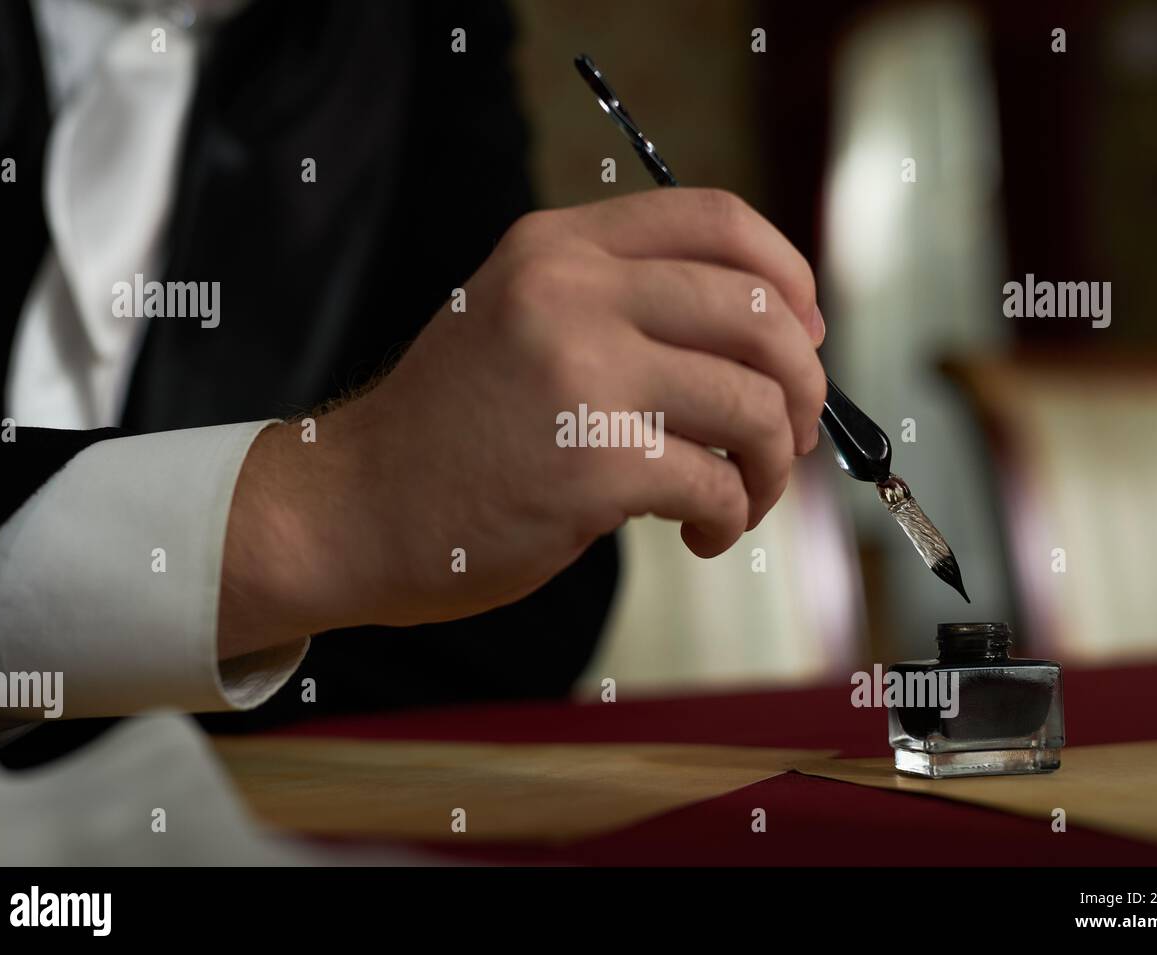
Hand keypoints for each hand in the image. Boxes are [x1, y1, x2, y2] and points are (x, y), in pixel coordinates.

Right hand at [218, 189, 826, 656]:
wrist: (351, 508)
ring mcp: (581, 377)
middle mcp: (572, 293)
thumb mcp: (519, 318)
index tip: (805, 331)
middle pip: (760, 315)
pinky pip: (716, 483)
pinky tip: (698, 533)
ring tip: (743, 497)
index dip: (789, 274)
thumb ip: (621, 305)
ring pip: (755, 406)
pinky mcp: (589, 467)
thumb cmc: (449, 429)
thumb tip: (770, 338)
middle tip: (792, 433)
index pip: (717, 219)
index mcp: (558, 247)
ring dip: (774, 464)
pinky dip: (730, 516)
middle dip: (804, 385)